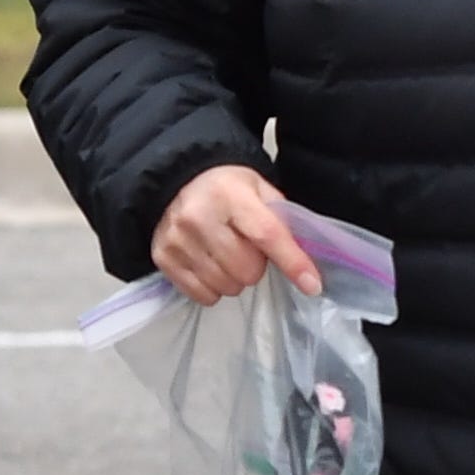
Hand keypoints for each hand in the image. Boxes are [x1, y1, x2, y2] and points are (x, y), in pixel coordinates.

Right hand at [153, 166, 318, 305]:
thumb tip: (307, 265)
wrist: (178, 181)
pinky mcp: (162, 257)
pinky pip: (201, 294)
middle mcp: (198, 216)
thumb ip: (283, 222)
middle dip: (257, 266)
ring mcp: (176, 239)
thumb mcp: (261, 191)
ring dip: (236, 278)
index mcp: (230, 195)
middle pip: (246, 268)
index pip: (267, 234)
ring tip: (229, 256)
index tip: (312, 285)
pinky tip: (211, 266)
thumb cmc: (228, 190)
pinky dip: (214, 288)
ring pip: (225, 285)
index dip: (293, 262)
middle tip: (249, 249)